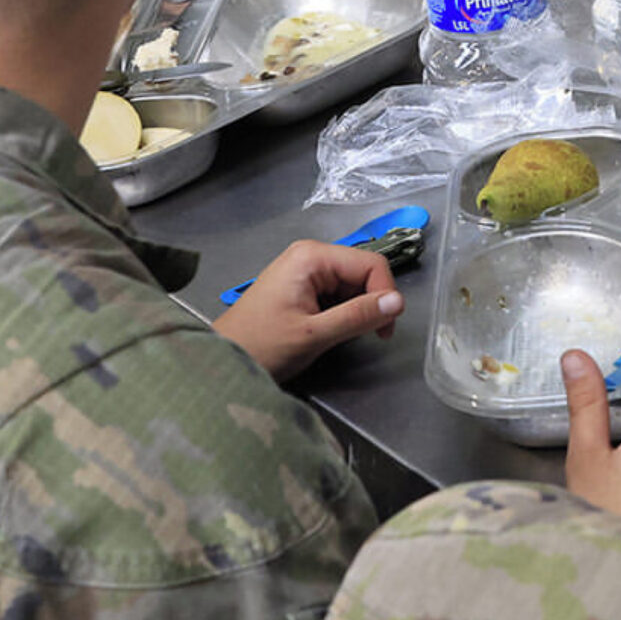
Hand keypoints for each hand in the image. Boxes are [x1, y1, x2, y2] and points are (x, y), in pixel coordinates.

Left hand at [213, 239, 403, 383]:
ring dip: (356, 310)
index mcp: (312, 256)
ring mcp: (304, 270)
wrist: (222, 364)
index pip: (370, 264)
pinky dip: (342, 312)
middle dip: (371, 303)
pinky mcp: (301, 286)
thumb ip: (358, 316)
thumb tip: (399, 302)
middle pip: (362, 272)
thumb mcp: (314, 334)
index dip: (385, 294)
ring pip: (352, 284)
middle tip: (370, 336)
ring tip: (342, 336)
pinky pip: (336, 293)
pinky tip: (330, 330)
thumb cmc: (262, 346)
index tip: (385, 330)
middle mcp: (310, 255)